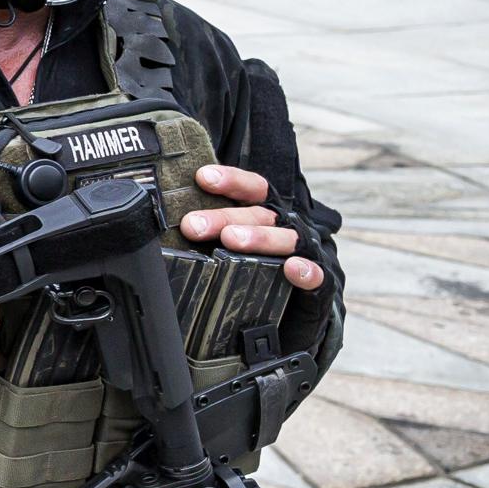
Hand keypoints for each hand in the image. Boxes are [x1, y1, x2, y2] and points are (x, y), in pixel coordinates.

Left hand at [180, 164, 326, 291]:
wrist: (296, 310)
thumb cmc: (257, 267)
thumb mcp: (232, 244)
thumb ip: (209, 235)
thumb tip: (169, 231)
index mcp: (266, 215)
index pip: (253, 189)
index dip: (231, 180)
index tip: (203, 177)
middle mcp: (287, 228)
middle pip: (258, 215)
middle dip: (224, 217)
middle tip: (194, 225)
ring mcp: (306, 253)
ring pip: (285, 239)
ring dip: (259, 237)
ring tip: (232, 240)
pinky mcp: (319, 284)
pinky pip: (318, 275)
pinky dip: (306, 271)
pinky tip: (291, 268)